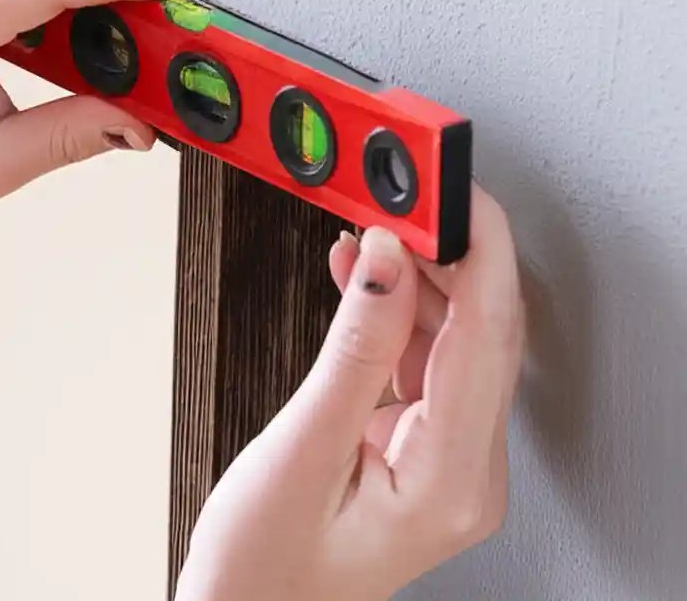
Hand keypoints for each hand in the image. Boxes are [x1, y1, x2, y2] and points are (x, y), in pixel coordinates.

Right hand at [175, 186, 525, 600]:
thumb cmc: (263, 565)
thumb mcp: (302, 448)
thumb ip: (354, 349)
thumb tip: (387, 261)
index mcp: (452, 481)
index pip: (490, 336)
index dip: (477, 249)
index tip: (451, 190)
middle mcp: (465, 473)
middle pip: (483, 333)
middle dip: (447, 254)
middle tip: (404, 192)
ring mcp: (445, 463)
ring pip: (454, 342)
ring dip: (416, 280)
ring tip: (371, 228)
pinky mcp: (418, 450)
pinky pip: (423, 364)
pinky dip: (396, 315)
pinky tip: (364, 281)